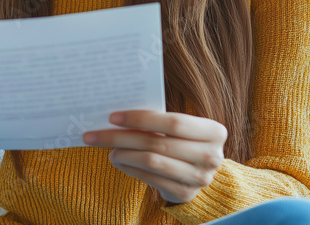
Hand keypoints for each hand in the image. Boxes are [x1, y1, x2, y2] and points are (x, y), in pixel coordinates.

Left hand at [82, 110, 227, 204]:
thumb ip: (158, 120)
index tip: (113, 117)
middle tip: (95, 134)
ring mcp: (200, 177)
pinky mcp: (185, 193)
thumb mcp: (178, 127)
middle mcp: (211, 156)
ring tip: (108, 149)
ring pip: (151, 161)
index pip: (173, 122)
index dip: (141, 119)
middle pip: (157, 142)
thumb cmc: (182, 140)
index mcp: (214, 131)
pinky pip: (150, 178)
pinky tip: (119, 161)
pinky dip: (129, 168)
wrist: (198, 171)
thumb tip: (116, 117)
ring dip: (123, 154)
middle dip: (121, 137)